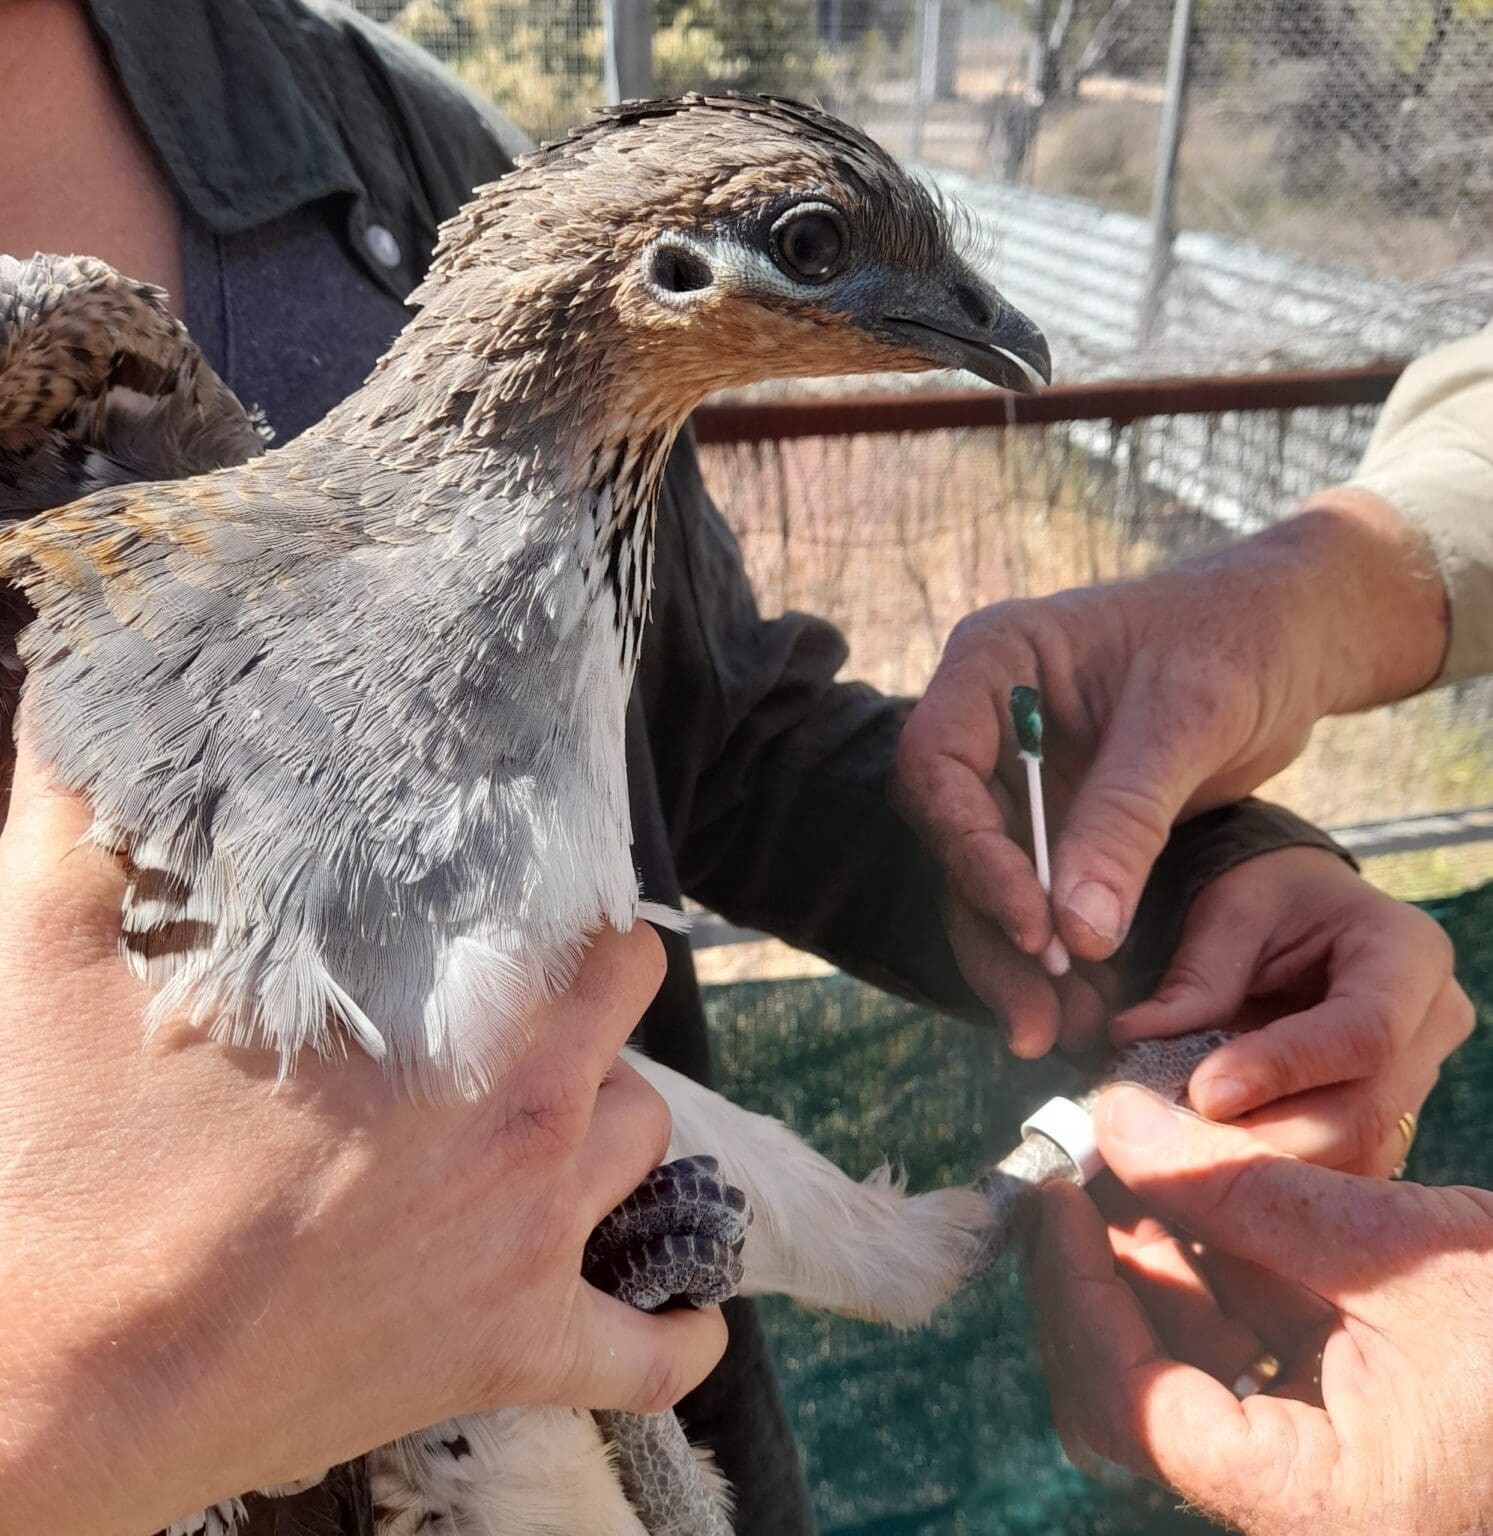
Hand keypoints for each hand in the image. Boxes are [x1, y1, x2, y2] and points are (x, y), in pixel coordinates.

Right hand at [0, 747, 724, 1535]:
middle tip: (537, 1002)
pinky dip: (674, 1337)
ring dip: (610, 1124)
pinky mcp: (512, 1356)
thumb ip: (80, 816)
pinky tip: (687, 1314)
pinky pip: (647, 1359)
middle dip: (596, 999)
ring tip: (553, 1116)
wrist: (51, 1388)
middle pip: (630, 1021)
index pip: (593, 934)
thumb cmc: (70, 1177)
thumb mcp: (58, 960)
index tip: (540, 911)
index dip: (573, 912)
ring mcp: (532, 1247)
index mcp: (459, 1023)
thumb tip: (71, 704)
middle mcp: (526, 1125)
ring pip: (646, 1145)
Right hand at [892, 491, 1446, 1048]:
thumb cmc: (1237, 640)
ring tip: (1062, 1032)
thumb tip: (1074, 933)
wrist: (1288, 642)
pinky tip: (1089, 1006)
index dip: (969, 852)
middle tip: (1037, 1016)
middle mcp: (988, 722)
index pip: (935, 764)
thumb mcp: (1187, 720)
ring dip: (1019, 961)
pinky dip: (1061, 952)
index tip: (1033, 926)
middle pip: (953, 839)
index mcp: (994, 662)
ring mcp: (1018, 775)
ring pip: (987, 881)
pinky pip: (1039, 894)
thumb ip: (1125, 820)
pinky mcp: (1056, 820)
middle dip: (992, 931)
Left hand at [1032, 1086, 1492, 1535]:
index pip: (1133, 1405)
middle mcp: (1300, 1500)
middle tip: (1098, 1163)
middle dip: (1110, 1270)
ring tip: (1157, 1159)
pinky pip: (1251, 1350)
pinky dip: (1224, 1271)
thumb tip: (1115, 1118)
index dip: (1077, 1291)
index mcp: (1311, 1501)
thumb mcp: (1401, 1255)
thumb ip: (1246, 1189)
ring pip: (1189, 1364)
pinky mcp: (1347, 1424)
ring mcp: (1320, 1464)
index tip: (1058, 1189)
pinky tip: (1221, 1193)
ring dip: (1163, 1258)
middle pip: (1142, 1392)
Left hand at [1112, 847, 1472, 1175]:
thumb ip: (1196, 976)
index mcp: (1408, 955)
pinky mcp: (1385, 1121)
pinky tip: (1207, 1168)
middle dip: (1263, 1136)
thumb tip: (1136, 1038)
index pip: (1363, 1032)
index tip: (1204, 1090)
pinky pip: (1336, 1172)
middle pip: (1364, 1112)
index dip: (1283, 1069)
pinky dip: (1269, 1179)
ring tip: (1179, 1153)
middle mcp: (1431, 1025)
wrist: (1296, 912)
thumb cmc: (1266, 898)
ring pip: (1352, 1157)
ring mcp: (1416, 1082)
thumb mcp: (1230, 911)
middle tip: (1171, 1140)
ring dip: (1261, 1167)